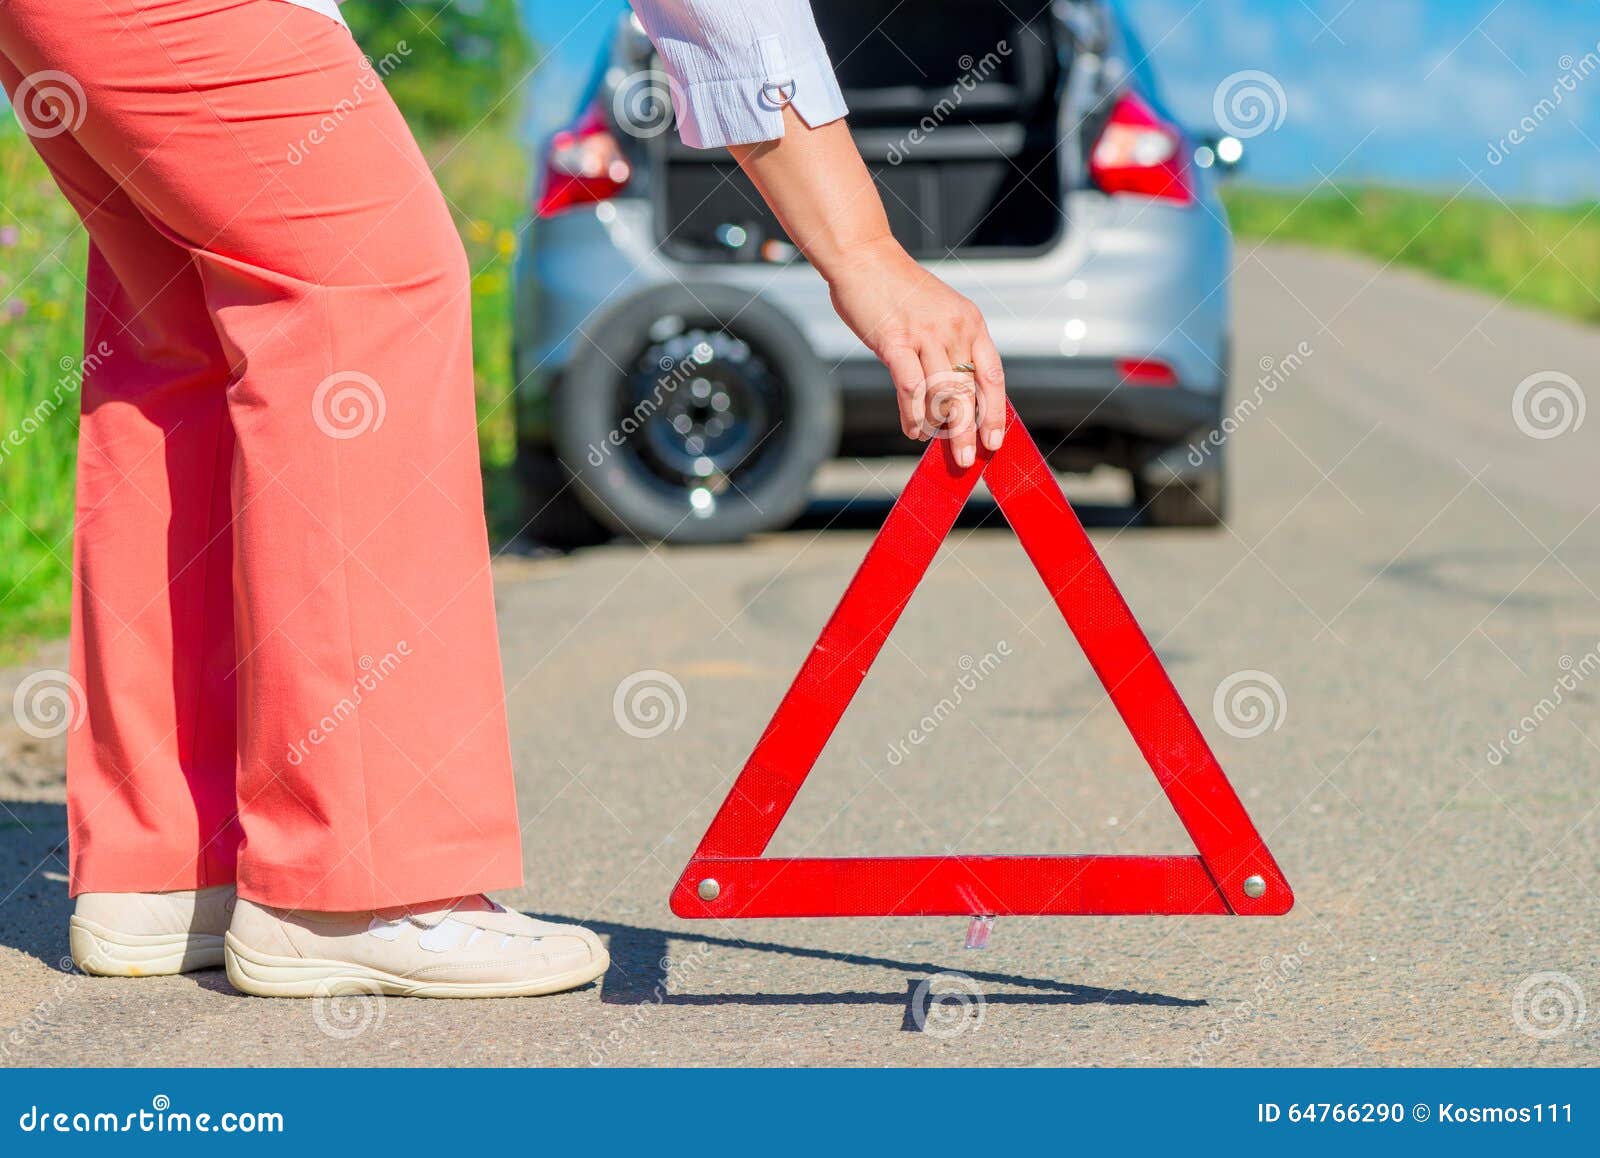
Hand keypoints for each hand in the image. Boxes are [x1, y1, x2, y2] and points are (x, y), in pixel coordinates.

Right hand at [824, 238, 1006, 467]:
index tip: (995, 439)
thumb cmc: (899, 289)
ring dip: (942, 428)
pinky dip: (912, 414)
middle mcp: (953, 329)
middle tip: (966, 459)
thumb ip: (950, 347)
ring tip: (940, 449)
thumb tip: (956, 393)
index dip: (995, 412)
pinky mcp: (894, 342)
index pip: (992, 375)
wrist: (865, 258)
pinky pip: (909, 387)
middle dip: (969, 431)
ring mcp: (924, 335)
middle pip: (968, 391)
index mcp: (971, 323)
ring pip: (941, 393)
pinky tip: (912, 429)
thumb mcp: (940, 313)